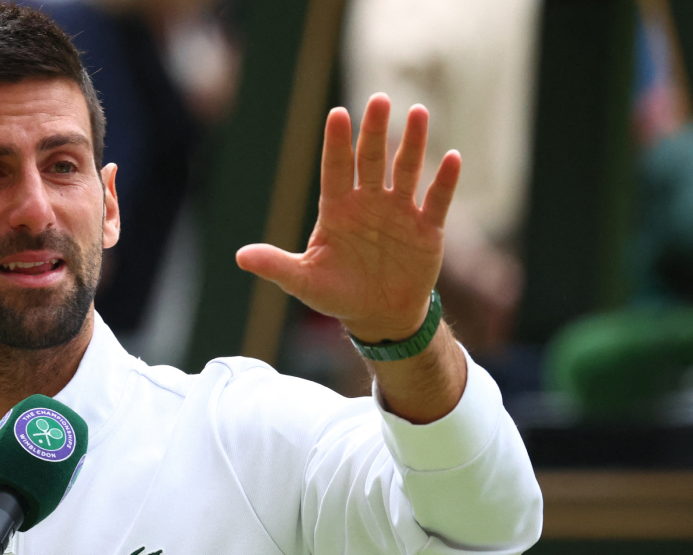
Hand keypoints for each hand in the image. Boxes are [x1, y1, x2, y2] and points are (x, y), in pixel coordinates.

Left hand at [236, 93, 460, 342]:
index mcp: (337, 209)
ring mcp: (399, 212)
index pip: (335, 168)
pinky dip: (445, 180)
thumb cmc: (338, 294)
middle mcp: (368, 203)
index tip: (337, 114)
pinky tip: (452, 156)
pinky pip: (436, 200)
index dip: (336, 143)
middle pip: (371, 159)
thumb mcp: (304, 282)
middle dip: (374, 131)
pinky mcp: (426, 229)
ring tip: (417, 112)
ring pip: (406, 170)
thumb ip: (276, 266)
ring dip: (412, 143)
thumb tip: (240, 257)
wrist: (379, 316)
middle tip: (378, 100)